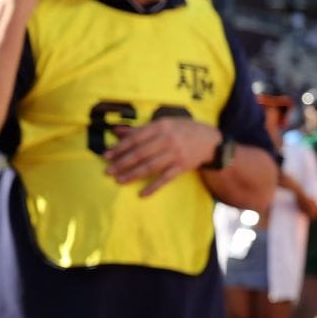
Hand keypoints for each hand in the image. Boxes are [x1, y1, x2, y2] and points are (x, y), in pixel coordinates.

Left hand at [104, 116, 220, 196]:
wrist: (210, 141)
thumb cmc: (182, 130)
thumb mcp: (163, 124)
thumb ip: (139, 129)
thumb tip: (115, 131)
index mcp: (161, 127)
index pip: (136, 138)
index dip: (120, 148)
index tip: (106, 156)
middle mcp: (167, 140)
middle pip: (141, 153)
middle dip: (122, 163)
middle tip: (108, 171)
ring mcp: (176, 154)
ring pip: (150, 166)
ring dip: (133, 174)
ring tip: (119, 180)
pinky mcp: (182, 166)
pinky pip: (165, 178)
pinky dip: (154, 187)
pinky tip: (142, 194)